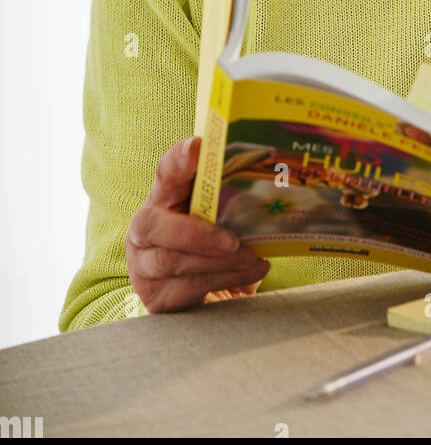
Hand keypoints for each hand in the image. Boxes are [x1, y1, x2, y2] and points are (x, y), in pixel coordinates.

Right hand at [126, 136, 269, 313]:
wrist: (195, 288)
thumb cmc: (212, 239)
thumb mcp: (218, 214)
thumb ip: (229, 195)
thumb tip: (274, 173)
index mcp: (162, 197)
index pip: (166, 172)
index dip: (179, 160)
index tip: (196, 147)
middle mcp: (143, 229)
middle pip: (154, 225)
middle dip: (197, 234)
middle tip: (233, 241)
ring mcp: (143, 265)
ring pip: (173, 261)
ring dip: (219, 261)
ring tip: (252, 257)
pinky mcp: (154, 297)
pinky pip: (188, 287)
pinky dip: (225, 279)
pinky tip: (251, 271)